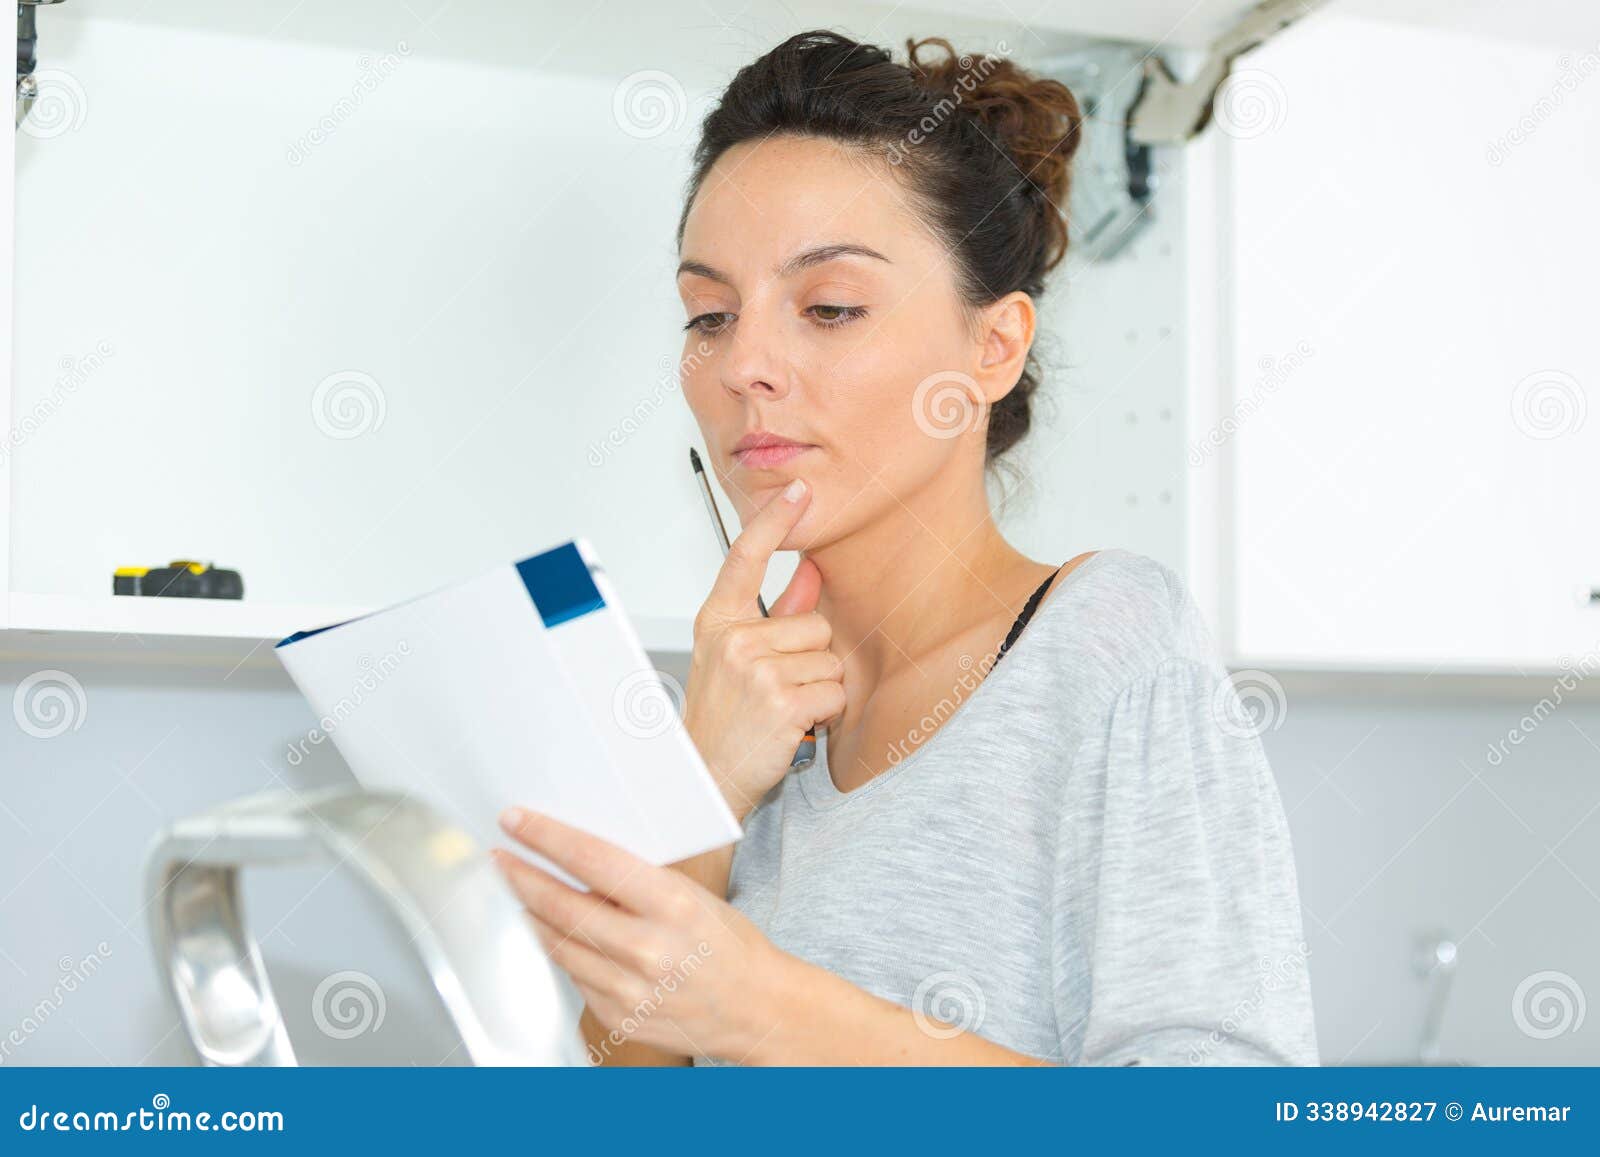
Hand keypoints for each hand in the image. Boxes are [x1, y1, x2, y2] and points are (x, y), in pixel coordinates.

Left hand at [493, 807, 793, 1062]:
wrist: (754, 1008)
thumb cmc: (726, 944)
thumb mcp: (692, 896)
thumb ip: (637, 881)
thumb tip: (576, 855)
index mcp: (672, 905)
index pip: (593, 860)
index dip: (546, 837)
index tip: (517, 821)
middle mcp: (648, 949)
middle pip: (561, 905)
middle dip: (520, 876)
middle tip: (499, 858)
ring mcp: (629, 989)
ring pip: (556, 944)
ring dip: (529, 913)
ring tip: (515, 890)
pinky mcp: (617, 1017)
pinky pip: (572, 975)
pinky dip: (558, 949)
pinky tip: (551, 931)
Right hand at [682, 477, 845, 821]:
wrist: (706, 778)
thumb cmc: (722, 719)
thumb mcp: (736, 657)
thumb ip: (777, 612)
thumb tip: (811, 569)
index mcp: (718, 622)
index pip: (745, 557)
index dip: (774, 520)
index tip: (798, 490)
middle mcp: (733, 640)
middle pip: (814, 623)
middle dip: (810, 659)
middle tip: (777, 689)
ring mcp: (755, 670)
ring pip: (829, 661)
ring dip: (819, 690)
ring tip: (783, 709)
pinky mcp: (781, 701)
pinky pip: (834, 693)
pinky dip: (825, 715)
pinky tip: (794, 726)